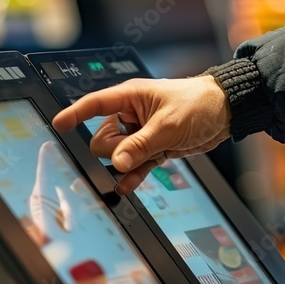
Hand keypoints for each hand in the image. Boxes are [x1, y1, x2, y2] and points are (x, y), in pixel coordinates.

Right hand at [51, 76, 230, 193]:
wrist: (226, 112)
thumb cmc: (199, 104)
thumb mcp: (167, 125)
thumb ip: (140, 146)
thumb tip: (117, 163)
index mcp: (130, 97)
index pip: (94, 104)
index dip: (75, 114)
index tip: (59, 124)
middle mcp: (131, 114)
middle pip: (103, 140)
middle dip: (115, 151)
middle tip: (137, 149)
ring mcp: (141, 132)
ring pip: (118, 155)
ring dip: (125, 164)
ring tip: (142, 162)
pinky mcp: (153, 147)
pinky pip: (135, 164)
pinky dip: (132, 174)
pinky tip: (127, 186)